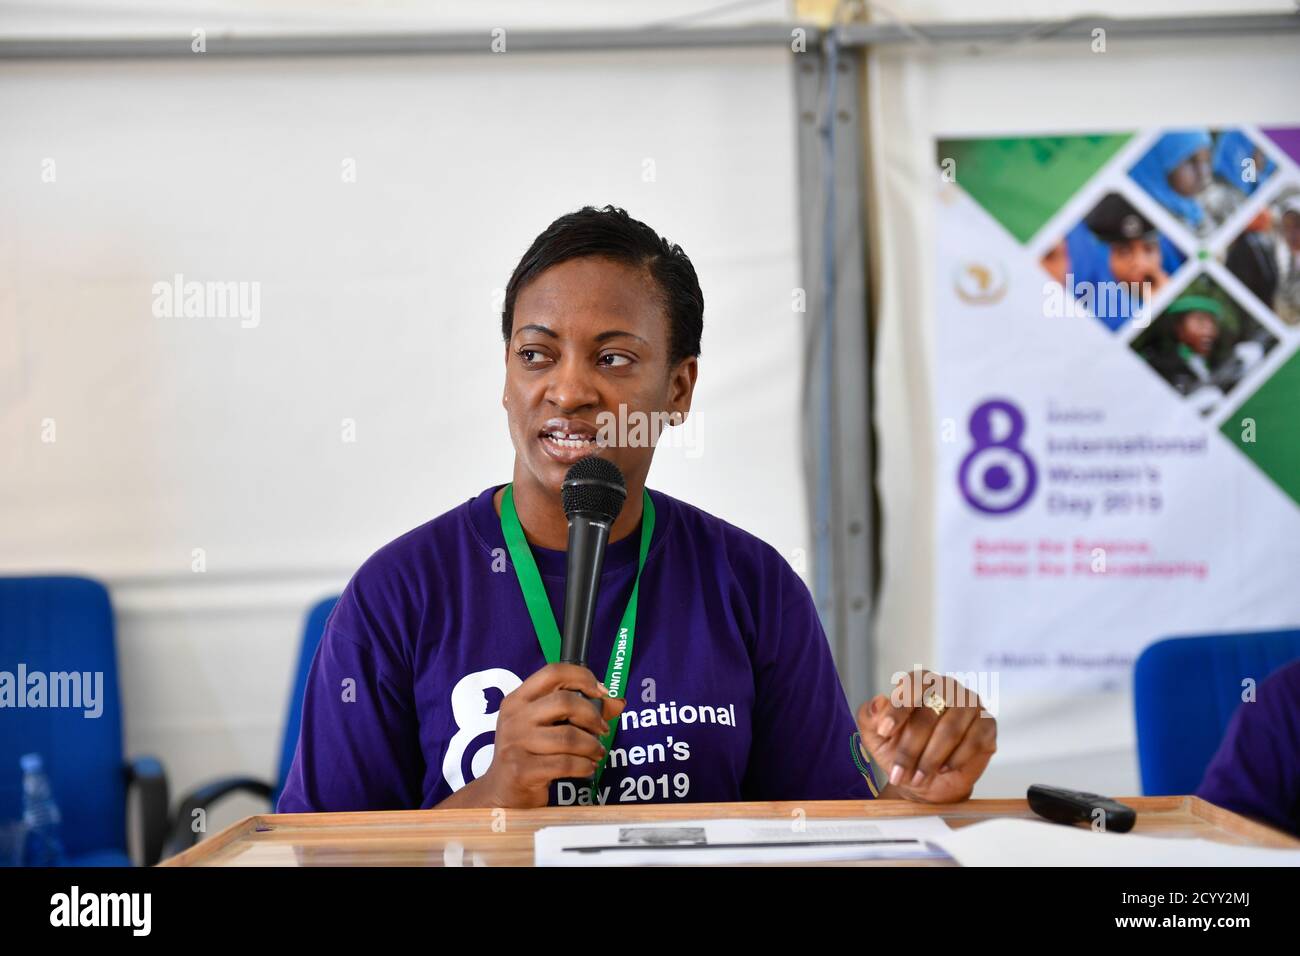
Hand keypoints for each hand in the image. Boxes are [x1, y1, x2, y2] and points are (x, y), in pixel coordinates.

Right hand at [474, 663, 625, 808]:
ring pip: (569, 736)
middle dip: (592, 716)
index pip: (553, 673)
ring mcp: (516, 744)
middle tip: (603, 729)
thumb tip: (617, 702)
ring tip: (597, 753)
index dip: (582, 677)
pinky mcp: (522, 770)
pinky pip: (565, 764)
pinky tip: (588, 768)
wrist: (502, 792)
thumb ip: (578, 711)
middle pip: (564, 702)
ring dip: (592, 746)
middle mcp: (514, 717)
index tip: (601, 692)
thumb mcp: (545, 726)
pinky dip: (584, 766)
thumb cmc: (529, 753)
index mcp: (518, 699)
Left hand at [855, 669, 995, 803]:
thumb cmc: (899, 751)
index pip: (912, 684)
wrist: (925, 780)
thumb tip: (878, 702)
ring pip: (951, 729)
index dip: (898, 708)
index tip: (883, 732)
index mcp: (921, 682)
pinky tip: (943, 769)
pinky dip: (956, 758)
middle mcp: (948, 687)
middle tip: (898, 772)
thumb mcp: (876, 737)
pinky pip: (974, 740)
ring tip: (918, 778)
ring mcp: (970, 704)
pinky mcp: (987, 725)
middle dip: (911, 747)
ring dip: (931, 758)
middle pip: (930, 712)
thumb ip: (870, 717)